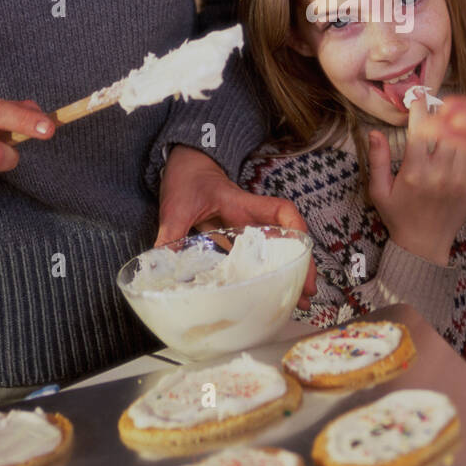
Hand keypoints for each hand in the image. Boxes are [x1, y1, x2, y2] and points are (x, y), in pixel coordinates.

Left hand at [155, 145, 316, 299]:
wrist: (185, 164)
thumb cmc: (186, 177)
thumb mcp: (176, 204)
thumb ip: (170, 232)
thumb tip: (159, 263)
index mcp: (242, 204)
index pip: (281, 211)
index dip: (296, 230)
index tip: (302, 252)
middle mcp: (250, 218)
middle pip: (286, 238)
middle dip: (301, 264)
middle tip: (307, 293)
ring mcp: (244, 228)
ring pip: (275, 250)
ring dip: (288, 273)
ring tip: (297, 301)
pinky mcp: (234, 238)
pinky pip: (255, 257)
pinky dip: (265, 274)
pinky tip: (267, 294)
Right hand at [367, 96, 465, 265]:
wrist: (425, 245)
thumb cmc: (398, 215)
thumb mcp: (379, 190)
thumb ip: (377, 160)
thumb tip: (375, 132)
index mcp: (415, 173)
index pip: (421, 130)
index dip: (419, 108)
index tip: (418, 95)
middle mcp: (440, 175)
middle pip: (447, 130)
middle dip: (441, 112)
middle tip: (435, 102)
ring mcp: (461, 180)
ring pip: (463, 140)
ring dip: (455, 127)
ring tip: (447, 118)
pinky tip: (456, 141)